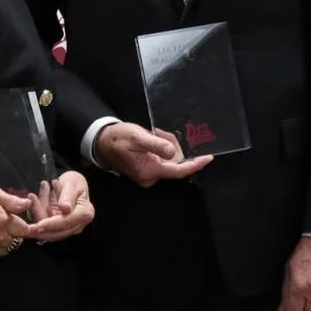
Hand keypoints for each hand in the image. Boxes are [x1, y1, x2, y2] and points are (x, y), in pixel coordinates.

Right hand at [0, 183, 31, 258]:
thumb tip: (27, 205)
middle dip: (16, 233)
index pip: (25, 230)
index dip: (25, 225)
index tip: (21, 221)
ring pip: (6, 248)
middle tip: (8, 224)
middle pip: (17, 240)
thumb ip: (11, 200)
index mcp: (2, 221)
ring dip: (7, 241)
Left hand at [25, 171, 95, 242]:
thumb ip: (68, 196)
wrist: (72, 185)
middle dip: (38, 223)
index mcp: (84, 214)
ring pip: (46, 229)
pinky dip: (37, 212)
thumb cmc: (74, 182)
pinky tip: (33, 199)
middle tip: (25, 216)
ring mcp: (67, 228)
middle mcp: (77, 224)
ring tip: (33, 196)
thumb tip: (65, 209)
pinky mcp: (56, 228)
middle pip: (55, 231)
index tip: (37, 226)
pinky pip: (43, 224)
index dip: (50, 225)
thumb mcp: (72, 184)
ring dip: (37, 213)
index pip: (66, 222)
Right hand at [96, 122, 211, 186]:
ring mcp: (148, 175)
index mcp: (149, 171)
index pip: (179, 171)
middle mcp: (150, 177)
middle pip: (174, 162)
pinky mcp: (146, 170)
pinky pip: (161, 159)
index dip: (195, 164)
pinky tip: (152, 137)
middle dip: (172, 145)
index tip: (208, 157)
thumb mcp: (138, 137)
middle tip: (159, 132)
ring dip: (165, 144)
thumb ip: (157, 144)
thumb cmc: (119, 138)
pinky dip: (161, 147)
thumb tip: (174, 153)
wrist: (102, 142)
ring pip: (168, 159)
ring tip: (153, 133)